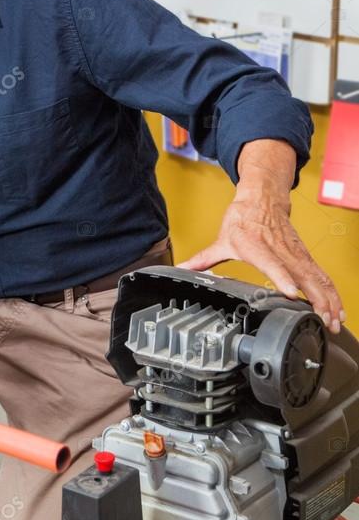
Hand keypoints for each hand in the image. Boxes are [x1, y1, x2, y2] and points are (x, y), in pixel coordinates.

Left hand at [178, 195, 344, 333]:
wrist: (262, 198)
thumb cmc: (243, 218)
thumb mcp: (222, 240)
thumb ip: (203, 259)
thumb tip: (182, 269)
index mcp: (257, 247)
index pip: (273, 264)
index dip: (283, 278)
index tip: (292, 293)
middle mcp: (281, 251)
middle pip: (303, 276)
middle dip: (317, 299)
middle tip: (324, 320)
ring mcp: (296, 254)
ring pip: (317, 278)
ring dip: (329, 300)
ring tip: (335, 321)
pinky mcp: (304, 256)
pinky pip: (321, 276)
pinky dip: (332, 292)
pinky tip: (337, 309)